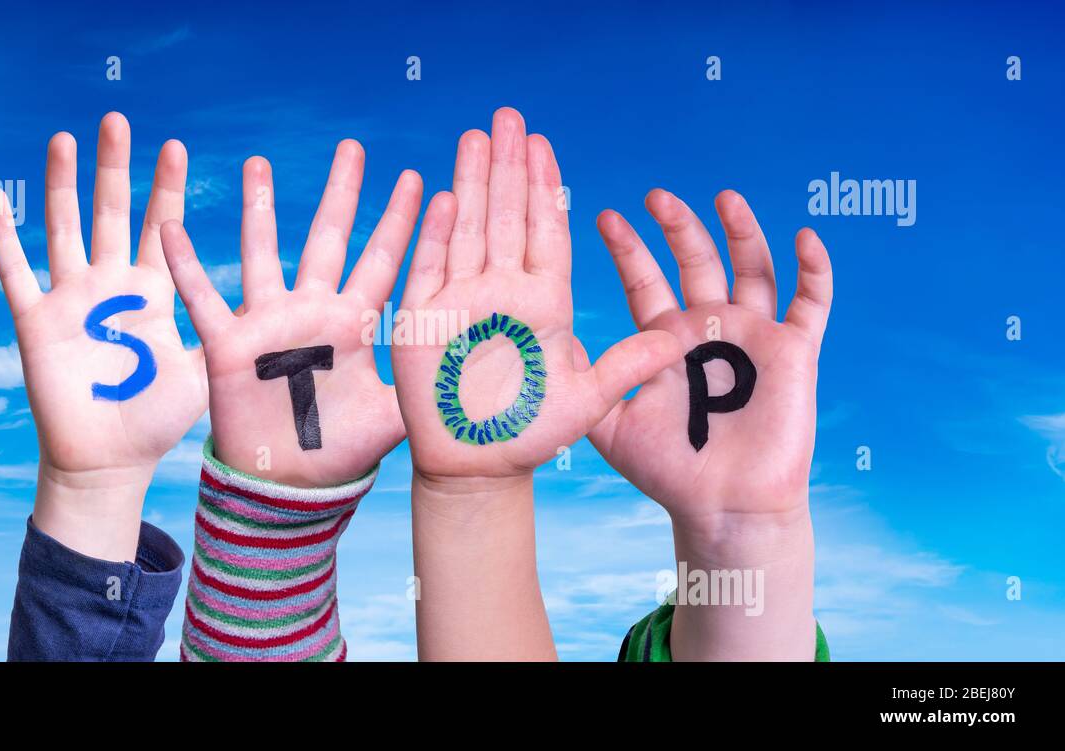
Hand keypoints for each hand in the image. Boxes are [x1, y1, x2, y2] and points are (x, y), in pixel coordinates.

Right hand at [0, 112, 206, 558]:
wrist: (109, 462)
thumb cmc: (158, 420)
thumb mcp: (206, 371)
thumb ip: (230, 335)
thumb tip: (284, 311)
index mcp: (152, 292)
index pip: (159, 226)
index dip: (165, 188)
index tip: (176, 145)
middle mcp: (110, 286)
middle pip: (110, 212)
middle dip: (115, 167)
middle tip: (119, 119)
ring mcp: (70, 300)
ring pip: (63, 227)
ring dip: (62, 184)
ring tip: (66, 138)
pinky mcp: (37, 323)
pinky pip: (15, 272)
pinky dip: (3, 238)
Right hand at [161, 141, 417, 486]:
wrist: (288, 488)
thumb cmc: (342, 454)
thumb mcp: (393, 416)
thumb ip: (424, 384)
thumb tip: (479, 369)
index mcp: (354, 325)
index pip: (382, 262)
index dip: (399, 224)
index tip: (419, 180)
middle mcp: (313, 313)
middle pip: (328, 240)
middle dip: (341, 194)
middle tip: (353, 148)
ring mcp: (269, 324)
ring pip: (264, 252)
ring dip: (259, 208)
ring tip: (256, 163)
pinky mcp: (228, 345)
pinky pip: (202, 298)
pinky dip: (186, 266)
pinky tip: (171, 226)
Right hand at [392, 108, 679, 486]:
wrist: (477, 468)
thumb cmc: (531, 435)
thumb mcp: (592, 399)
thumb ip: (632, 364)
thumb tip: (684, 337)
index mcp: (543, 301)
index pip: (546, 232)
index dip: (545, 189)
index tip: (545, 146)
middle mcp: (503, 292)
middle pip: (506, 217)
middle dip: (508, 167)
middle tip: (511, 116)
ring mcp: (462, 301)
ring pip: (467, 228)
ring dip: (471, 182)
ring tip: (476, 136)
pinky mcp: (425, 320)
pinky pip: (430, 266)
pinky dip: (433, 232)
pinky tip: (439, 193)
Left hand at [590, 189, 831, 659]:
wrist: (724, 508)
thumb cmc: (668, 471)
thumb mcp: (609, 425)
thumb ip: (583, 384)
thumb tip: (541, 348)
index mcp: (666, 339)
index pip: (645, 280)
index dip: (628, 249)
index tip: (604, 216)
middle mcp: (709, 328)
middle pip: (696, 262)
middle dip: (677, 228)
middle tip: (655, 196)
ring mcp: (753, 336)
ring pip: (751, 268)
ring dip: (741, 232)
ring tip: (723, 197)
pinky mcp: (794, 351)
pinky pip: (811, 302)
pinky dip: (813, 270)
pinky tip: (803, 237)